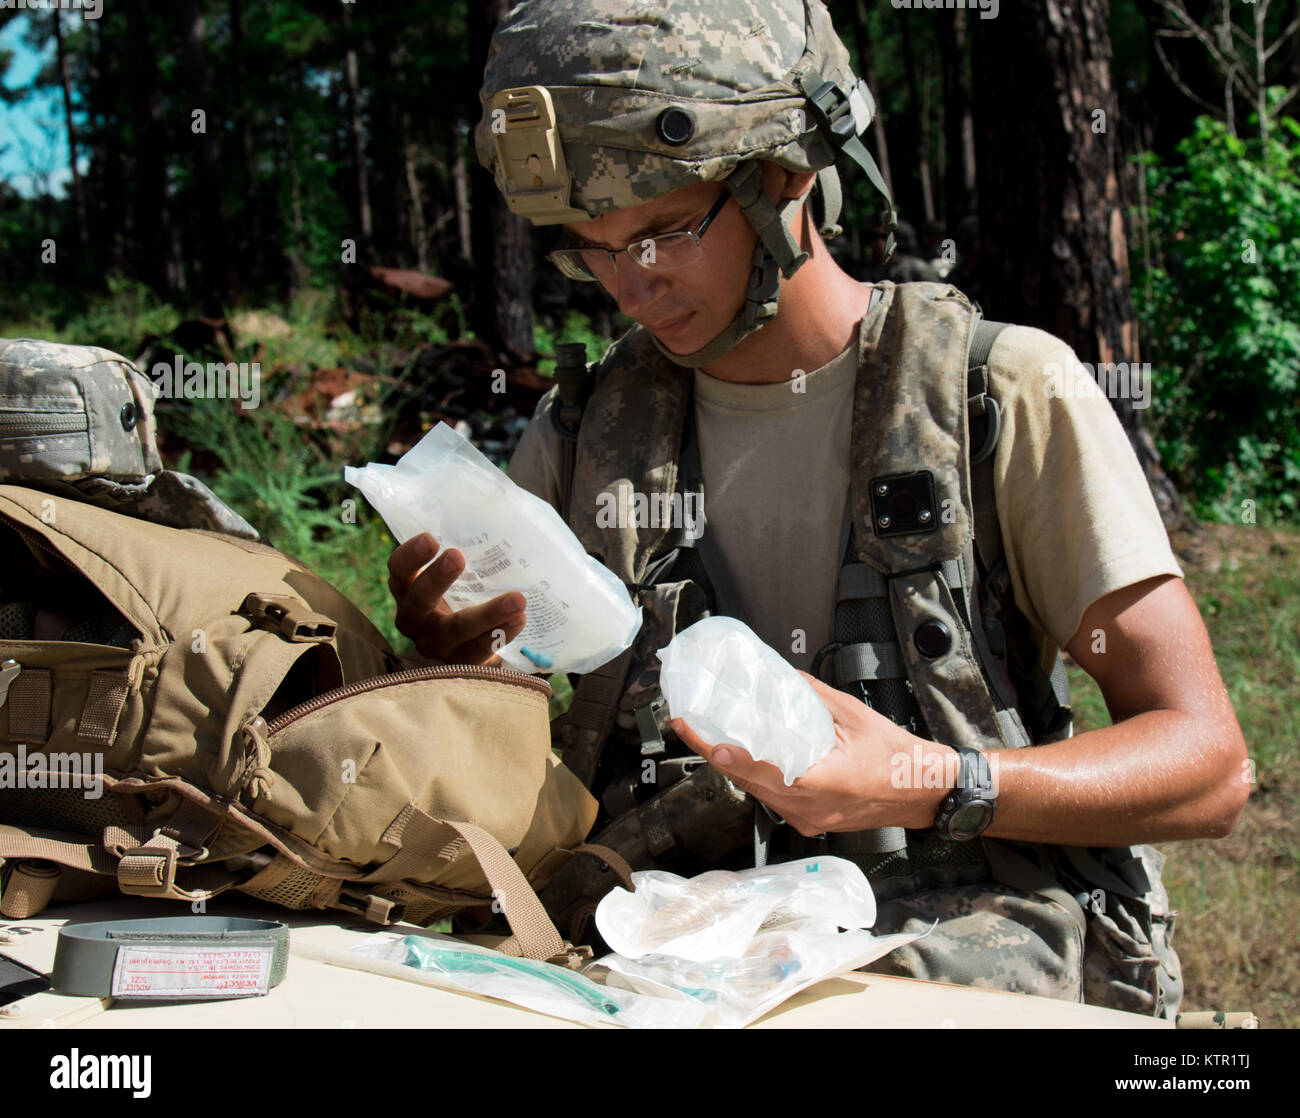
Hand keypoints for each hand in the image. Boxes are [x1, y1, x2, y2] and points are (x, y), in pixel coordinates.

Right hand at [387, 532, 526, 664]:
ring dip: (488, 613)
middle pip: (418, 600)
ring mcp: (435, 645)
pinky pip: (479, 650)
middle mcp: (414, 619)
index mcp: (407, 591)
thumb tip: (499, 519)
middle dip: (436, 579)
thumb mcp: (454, 578)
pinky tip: (520, 618)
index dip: (409, 555)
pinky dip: (501, 633)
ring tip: (517, 598)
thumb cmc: (460, 598)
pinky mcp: (459, 664)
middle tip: (456, 556)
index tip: (430, 538)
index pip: (398, 570)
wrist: (468, 648)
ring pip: (456, 630)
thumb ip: (464, 555)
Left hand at [669, 671, 954, 834]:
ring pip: (758, 794)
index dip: (736, 759)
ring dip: (733, 768)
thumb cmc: (897, 758)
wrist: (921, 791)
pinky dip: (756, 779)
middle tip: (691, 728)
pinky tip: (742, 759)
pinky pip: (773, 800)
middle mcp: (813, 808)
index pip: (770, 774)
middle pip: (752, 784)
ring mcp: (810, 819)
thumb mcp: (854, 716)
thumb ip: (814, 696)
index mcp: (828, 782)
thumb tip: (783, 676)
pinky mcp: (810, 821)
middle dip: (718, 755)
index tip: (712, 743)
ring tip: (707, 738)